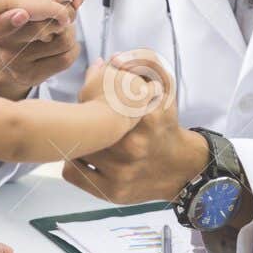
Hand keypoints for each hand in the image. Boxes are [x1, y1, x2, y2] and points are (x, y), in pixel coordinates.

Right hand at [0, 0, 81, 99]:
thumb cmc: (16, 19)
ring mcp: (17, 64)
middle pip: (45, 27)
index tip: (21, 14)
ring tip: (63, 29)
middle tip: (63, 16)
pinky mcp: (32, 77)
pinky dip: (74, 48)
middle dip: (63, 17)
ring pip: (62, 40)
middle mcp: (4, 46)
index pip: (2, 24)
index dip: (10, 20)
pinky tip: (67, 44)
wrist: (5, 60)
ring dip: (70, 32)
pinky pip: (66, 58)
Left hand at [63, 50, 206, 204]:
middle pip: (83, 124)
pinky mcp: (112, 192)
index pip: (95, 98)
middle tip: (86, 119)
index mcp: (145, 117)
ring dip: (78, 140)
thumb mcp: (164, 87)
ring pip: (75, 148)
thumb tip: (111, 60)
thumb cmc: (165, 124)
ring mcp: (121, 172)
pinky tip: (90, 157)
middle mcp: (133, 146)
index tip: (94, 100)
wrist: (181, 168)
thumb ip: (145, 61)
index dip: (89, 96)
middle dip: (81, 119)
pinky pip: (71, 172)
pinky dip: (74, 163)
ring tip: (92, 138)